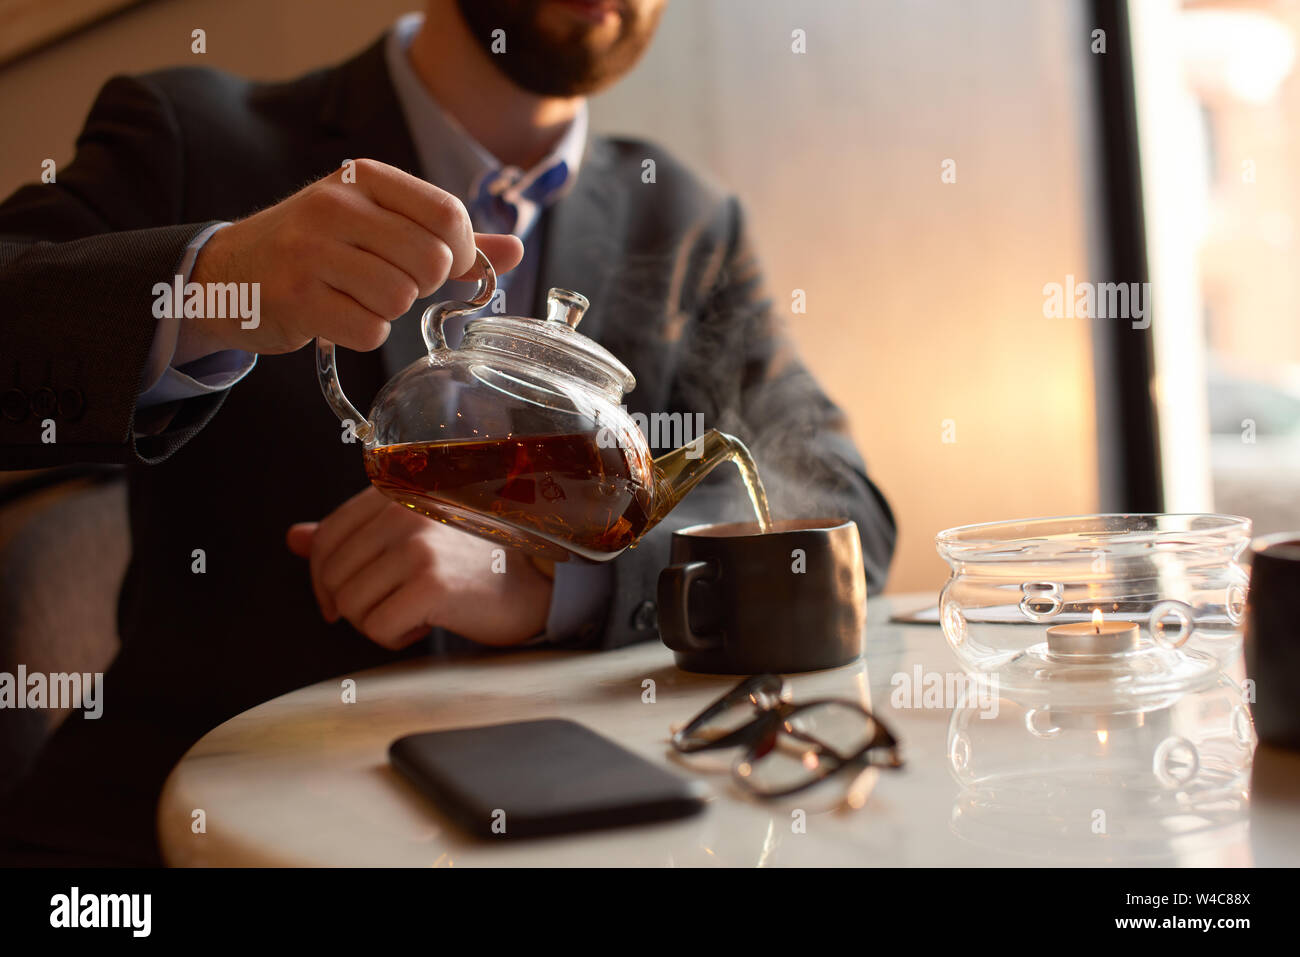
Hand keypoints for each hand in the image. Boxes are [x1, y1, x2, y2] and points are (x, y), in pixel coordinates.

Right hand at [180, 158, 523, 361]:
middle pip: (432, 259)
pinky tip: (337, 314)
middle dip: (425, 284)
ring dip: (390, 310)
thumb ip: (449, 237)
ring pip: (401, 297)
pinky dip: (363, 332)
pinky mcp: (296, 299)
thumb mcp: (379, 223)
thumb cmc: (319, 247)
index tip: (446, 266)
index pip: (448, 214)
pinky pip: (369, 330)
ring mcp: (310, 252)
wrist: (230, 271)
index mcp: (364, 178)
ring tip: (359, 295)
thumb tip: (515, 251)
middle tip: (394, 282)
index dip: (462, 252)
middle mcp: (335, 206)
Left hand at [286, 487, 552, 648]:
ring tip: (410, 612)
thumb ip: (352, 533)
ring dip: (374, 623)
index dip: (323, 578)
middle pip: (332, 574)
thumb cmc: (471, 561)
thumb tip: (293, 538)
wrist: (534, 584)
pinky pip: (377, 628)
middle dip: (350, 604)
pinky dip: (393, 638)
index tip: (339, 600)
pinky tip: (423, 625)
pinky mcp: (432, 584)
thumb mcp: (409, 535)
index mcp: (396, 490)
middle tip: (386, 609)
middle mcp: (404, 510)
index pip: (327, 536)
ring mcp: (418, 546)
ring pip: (350, 604)